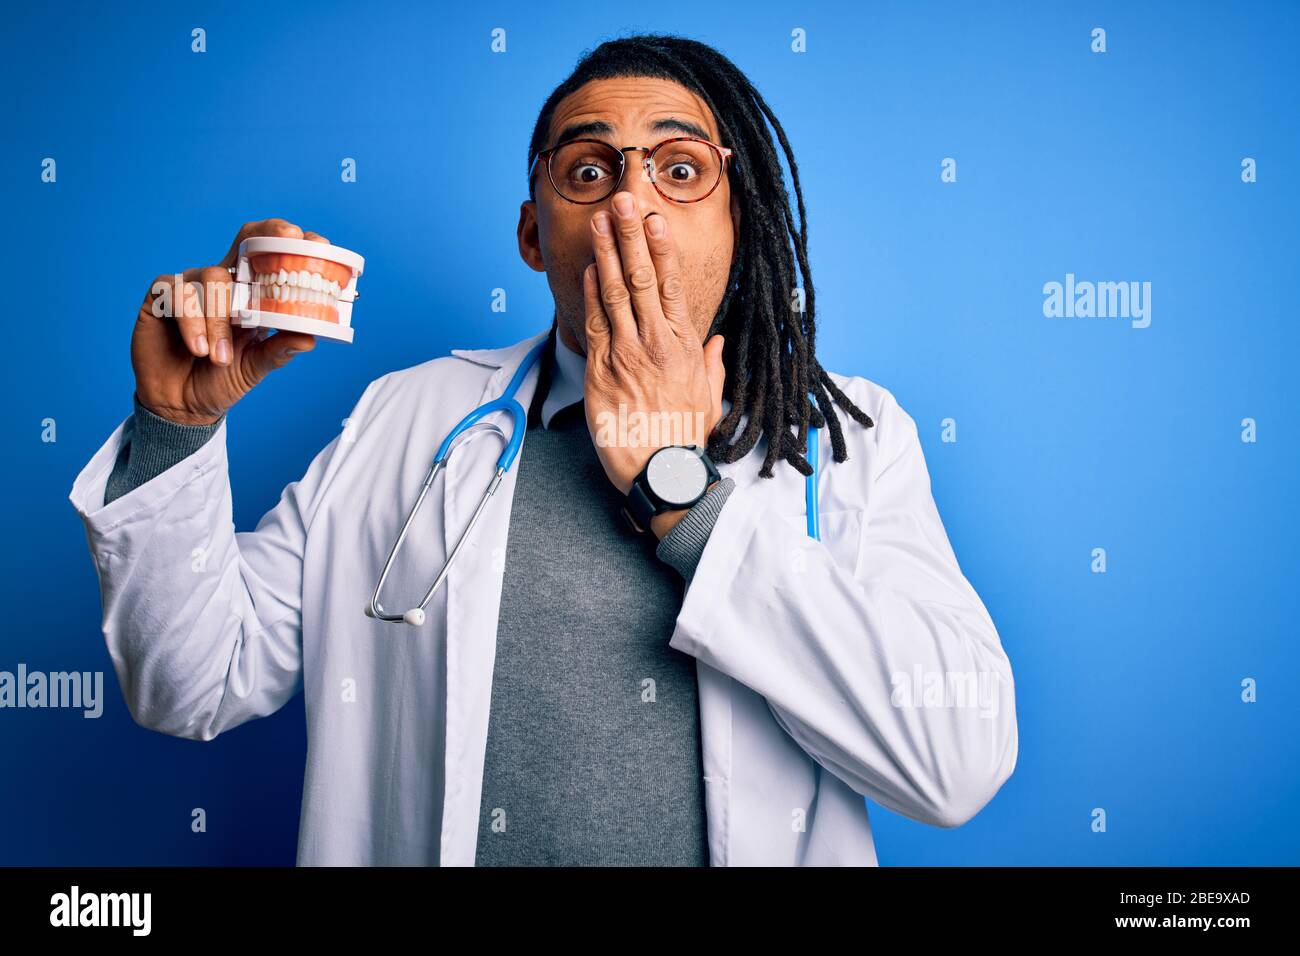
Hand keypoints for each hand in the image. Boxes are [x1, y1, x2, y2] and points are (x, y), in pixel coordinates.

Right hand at [131, 218, 326, 425]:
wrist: (182, 405)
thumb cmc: (220, 378)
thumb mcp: (256, 365)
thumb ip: (279, 349)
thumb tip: (310, 338)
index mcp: (249, 294)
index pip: (269, 255)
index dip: (288, 242)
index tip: (311, 241)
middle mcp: (222, 283)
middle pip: (244, 242)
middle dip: (266, 238)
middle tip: (287, 240)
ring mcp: (191, 286)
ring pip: (211, 278)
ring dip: (220, 318)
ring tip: (220, 357)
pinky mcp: (160, 298)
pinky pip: (178, 295)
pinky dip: (192, 322)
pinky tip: (199, 348)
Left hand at [582, 191, 725, 512]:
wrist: (662, 472)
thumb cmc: (685, 439)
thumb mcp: (708, 398)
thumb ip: (710, 365)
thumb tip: (715, 342)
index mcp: (685, 346)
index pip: (670, 286)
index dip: (661, 248)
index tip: (655, 220)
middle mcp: (656, 342)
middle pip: (642, 278)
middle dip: (631, 236)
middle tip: (622, 202)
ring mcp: (627, 354)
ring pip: (615, 293)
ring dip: (607, 253)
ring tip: (600, 221)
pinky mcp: (601, 371)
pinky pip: (595, 323)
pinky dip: (592, 293)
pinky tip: (591, 267)